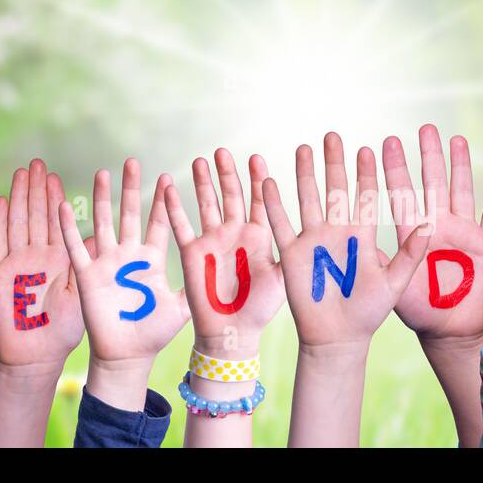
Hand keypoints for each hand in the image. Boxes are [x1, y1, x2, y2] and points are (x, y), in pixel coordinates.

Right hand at [0, 159, 84, 369]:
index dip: (54, 198)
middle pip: (35, 216)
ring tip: (20, 172)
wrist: (35, 356)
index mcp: (59, 260)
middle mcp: (37, 257)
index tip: (55, 175)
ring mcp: (16, 264)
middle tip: (37, 162)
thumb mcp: (81, 294)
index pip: (56, 222)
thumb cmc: (62, 332)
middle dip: (36, 189)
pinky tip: (0, 201)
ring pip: (17, 224)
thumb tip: (102, 236)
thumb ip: (86, 264)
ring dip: (18, 198)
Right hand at [58, 158, 190, 409]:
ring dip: (103, 199)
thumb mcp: (183, 306)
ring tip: (104, 172)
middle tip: (132, 160)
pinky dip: (69, 228)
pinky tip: (63, 205)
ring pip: (105, 223)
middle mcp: (129, 256)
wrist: (128, 355)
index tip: (166, 177)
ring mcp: (107, 263)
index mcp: (152, 259)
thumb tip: (226, 270)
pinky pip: (76, 248)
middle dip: (132, 188)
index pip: (159, 223)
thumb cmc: (155, 332)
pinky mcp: (87, 276)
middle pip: (131, 214)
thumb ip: (197, 285)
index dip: (161, 201)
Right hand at [165, 150, 282, 354]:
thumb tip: (315, 233)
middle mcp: (235, 234)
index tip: (256, 157)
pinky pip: (181, 226)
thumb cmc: (260, 309)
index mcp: (259, 236)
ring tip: (200, 160)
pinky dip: (173, 208)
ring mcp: (213, 241)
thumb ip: (293, 254)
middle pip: (231, 195)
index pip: (259, 200)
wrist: (232, 332)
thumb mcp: (282, 279)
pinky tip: (167, 188)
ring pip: (206, 204)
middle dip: (227, 173)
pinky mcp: (192, 253)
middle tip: (223, 151)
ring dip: (202, 183)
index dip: (257, 179)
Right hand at [263, 132, 429, 446]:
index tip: (368, 148)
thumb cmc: (369, 313)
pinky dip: (275, 204)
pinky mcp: (292, 254)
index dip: (365, 173)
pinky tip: (268, 182)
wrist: (338, 338)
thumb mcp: (395, 282)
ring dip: (304, 173)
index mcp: (362, 235)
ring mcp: (313, 240)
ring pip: (307, 198)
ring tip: (304, 147)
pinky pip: (281, 224)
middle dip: (333, 162)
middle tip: (332, 135)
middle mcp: (337, 232)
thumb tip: (428, 224)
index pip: (364, 196)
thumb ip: (410, 253)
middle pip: (334, 189)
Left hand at [384, 125, 482, 341]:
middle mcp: (440, 226)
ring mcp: (465, 233)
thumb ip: (385, 260)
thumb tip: (358, 237)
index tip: (387, 142)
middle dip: (431, 156)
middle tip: (426, 127)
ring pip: (463, 192)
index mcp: (415, 232)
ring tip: (458, 141)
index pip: (402, 194)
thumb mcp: (395, 285)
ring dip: (462, 168)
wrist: (449, 329)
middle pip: (435, 184)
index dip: (396, 170)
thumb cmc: (419, 309)